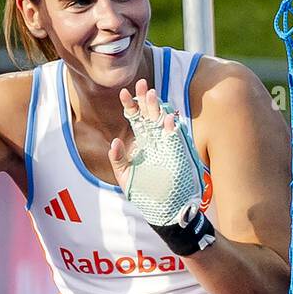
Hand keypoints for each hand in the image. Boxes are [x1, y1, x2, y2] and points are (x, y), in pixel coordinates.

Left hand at [107, 78, 178, 192]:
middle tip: (141, 83)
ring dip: (158, 108)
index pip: (135, 119)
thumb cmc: (143, 194)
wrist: (162, 210)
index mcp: (141, 143)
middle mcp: (154, 141)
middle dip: (145, 99)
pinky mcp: (177, 155)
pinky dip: (171, 128)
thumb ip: (118, 160)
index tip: (123, 93)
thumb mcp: (125, 178)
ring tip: (152, 94)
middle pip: (149, 115)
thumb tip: (115, 142)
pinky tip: (167, 118)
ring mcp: (166, 146)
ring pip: (162, 121)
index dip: (130, 105)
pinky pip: (175, 138)